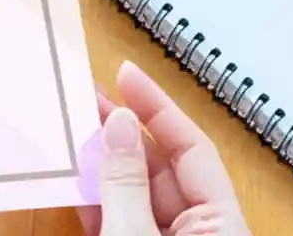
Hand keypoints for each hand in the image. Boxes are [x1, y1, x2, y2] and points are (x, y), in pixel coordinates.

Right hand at [80, 61, 250, 235]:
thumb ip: (126, 184)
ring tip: (71, 127)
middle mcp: (198, 232)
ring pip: (134, 194)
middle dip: (121, 131)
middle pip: (159, 168)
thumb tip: (119, 124)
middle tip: (85, 95)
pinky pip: (117, 220)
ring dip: (102, 164)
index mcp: (221, 225)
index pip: (192, 149)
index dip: (157, 107)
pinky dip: (94, 200)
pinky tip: (71, 175)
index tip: (125, 73)